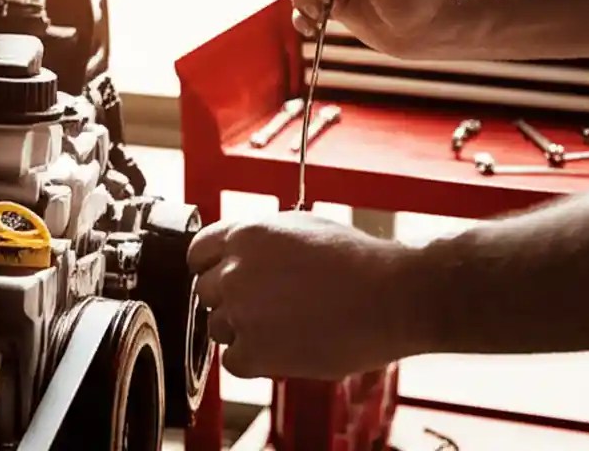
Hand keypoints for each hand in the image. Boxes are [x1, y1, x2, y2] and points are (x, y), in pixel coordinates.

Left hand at [187, 211, 418, 379]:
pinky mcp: (255, 351)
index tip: (229, 278)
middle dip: (231, 299)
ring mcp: (241, 312)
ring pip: (217, 328)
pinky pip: (233, 362)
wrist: (390, 297)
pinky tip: (284, 347)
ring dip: (242, 330)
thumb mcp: (301, 226)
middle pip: (207, 292)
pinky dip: (254, 360)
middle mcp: (234, 271)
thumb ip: (261, 240)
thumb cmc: (357, 260)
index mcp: (244, 235)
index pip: (198, 252)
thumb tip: (240, 254)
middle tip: (267, 306)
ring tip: (284, 326)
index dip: (213, 266)